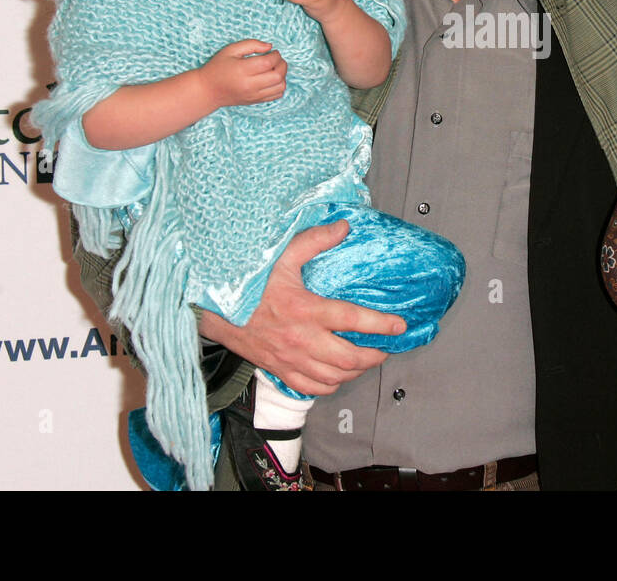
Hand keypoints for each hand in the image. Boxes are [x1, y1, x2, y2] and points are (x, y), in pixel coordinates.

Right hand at [197, 40, 285, 108]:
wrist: (208, 90)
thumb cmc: (218, 67)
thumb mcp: (231, 50)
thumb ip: (251, 44)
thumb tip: (270, 46)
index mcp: (242, 70)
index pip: (268, 62)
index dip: (276, 55)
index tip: (273, 52)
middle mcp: (249, 85)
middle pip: (278, 75)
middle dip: (282, 64)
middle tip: (276, 59)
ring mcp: (254, 95)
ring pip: (280, 87)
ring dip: (283, 76)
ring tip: (275, 68)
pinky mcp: (256, 101)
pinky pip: (276, 95)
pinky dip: (279, 86)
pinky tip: (272, 79)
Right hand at [197, 220, 405, 395]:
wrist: (218, 312)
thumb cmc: (250, 285)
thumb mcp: (281, 256)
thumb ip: (314, 240)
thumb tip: (342, 227)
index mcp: (305, 310)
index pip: (352, 320)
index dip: (380, 324)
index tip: (398, 325)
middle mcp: (301, 339)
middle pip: (349, 358)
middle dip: (374, 355)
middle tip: (385, 348)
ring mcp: (291, 359)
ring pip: (334, 377)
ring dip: (356, 371)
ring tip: (366, 360)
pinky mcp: (281, 371)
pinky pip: (313, 389)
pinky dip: (331, 385)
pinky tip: (338, 374)